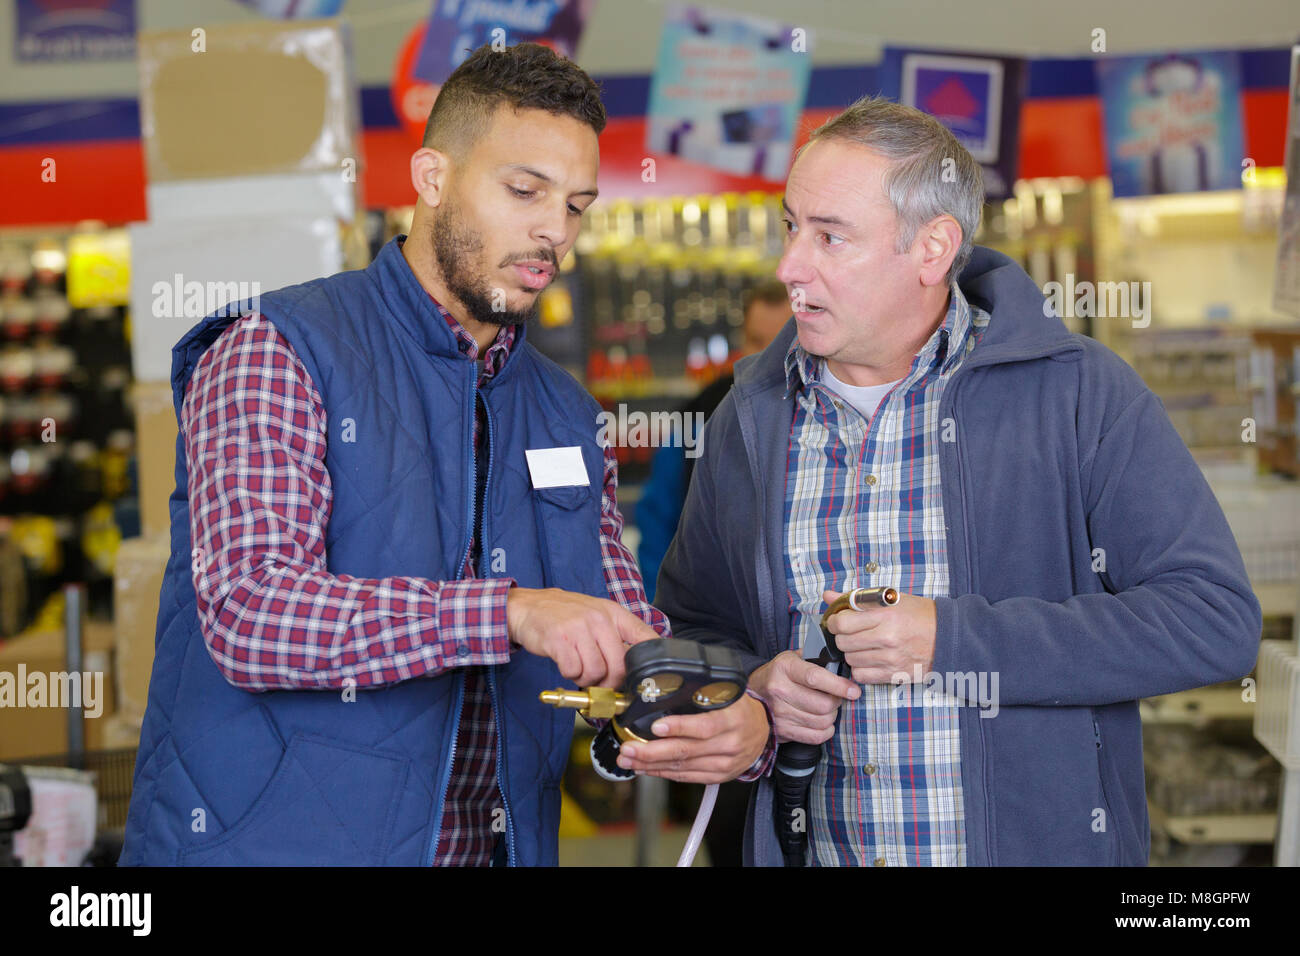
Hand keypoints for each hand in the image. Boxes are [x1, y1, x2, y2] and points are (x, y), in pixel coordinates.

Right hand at [507, 586, 659, 687]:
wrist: (528, 607)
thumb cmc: (565, 616)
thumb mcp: (597, 616)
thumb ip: (617, 636)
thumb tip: (635, 667)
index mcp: (614, 613)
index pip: (644, 637)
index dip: (650, 661)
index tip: (646, 677)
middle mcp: (599, 619)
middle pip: (619, 665)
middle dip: (610, 682)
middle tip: (600, 682)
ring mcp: (579, 628)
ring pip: (596, 672)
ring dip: (586, 678)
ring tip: (578, 666)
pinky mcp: (560, 640)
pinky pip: (573, 671)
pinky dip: (569, 674)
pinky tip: (565, 663)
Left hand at [615, 693, 769, 783]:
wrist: (763, 732)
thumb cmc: (739, 708)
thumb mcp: (729, 693)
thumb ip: (704, 692)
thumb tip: (666, 686)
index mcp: (732, 719)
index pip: (705, 726)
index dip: (679, 727)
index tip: (656, 726)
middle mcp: (730, 744)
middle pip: (687, 750)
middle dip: (652, 751)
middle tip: (628, 749)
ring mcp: (724, 764)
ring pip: (683, 767)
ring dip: (651, 764)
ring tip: (628, 759)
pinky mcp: (718, 776)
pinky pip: (687, 777)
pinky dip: (663, 773)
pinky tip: (645, 768)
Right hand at [747, 650, 859, 744]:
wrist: (750, 694)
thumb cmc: (777, 675)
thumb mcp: (790, 659)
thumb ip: (814, 659)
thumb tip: (842, 667)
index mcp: (784, 668)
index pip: (815, 677)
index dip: (839, 686)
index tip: (854, 691)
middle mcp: (780, 690)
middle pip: (823, 704)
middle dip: (837, 702)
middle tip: (835, 698)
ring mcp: (780, 713)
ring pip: (822, 721)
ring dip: (831, 717)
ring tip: (827, 709)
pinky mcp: (782, 731)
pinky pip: (815, 736)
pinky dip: (825, 731)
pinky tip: (823, 723)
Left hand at [822, 589, 935, 684]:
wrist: (948, 637)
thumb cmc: (919, 615)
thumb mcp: (890, 599)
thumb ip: (855, 598)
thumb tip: (828, 596)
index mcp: (886, 615)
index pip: (843, 623)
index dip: (835, 621)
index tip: (838, 620)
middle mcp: (887, 638)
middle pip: (843, 643)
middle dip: (841, 637)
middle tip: (850, 632)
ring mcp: (890, 659)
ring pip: (851, 659)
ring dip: (851, 652)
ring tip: (862, 645)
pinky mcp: (894, 674)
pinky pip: (861, 675)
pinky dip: (860, 668)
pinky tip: (869, 659)